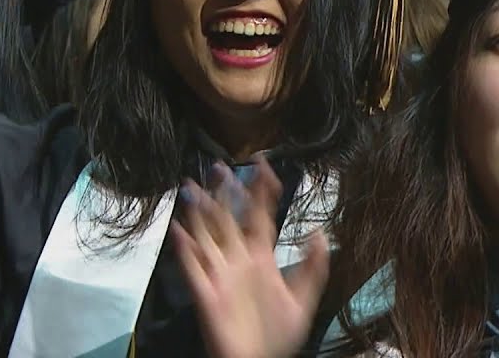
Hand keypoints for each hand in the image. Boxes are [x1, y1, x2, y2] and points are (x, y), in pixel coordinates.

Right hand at [172, 158, 329, 357]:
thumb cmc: (276, 335)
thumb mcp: (304, 299)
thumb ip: (314, 266)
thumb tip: (320, 232)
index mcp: (261, 257)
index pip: (260, 214)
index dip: (261, 189)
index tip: (262, 163)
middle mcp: (238, 260)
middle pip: (229, 218)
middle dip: (225, 191)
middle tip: (219, 166)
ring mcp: (220, 275)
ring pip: (207, 235)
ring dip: (200, 212)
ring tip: (193, 186)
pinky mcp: (207, 294)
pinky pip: (192, 268)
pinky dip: (184, 249)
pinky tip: (178, 230)